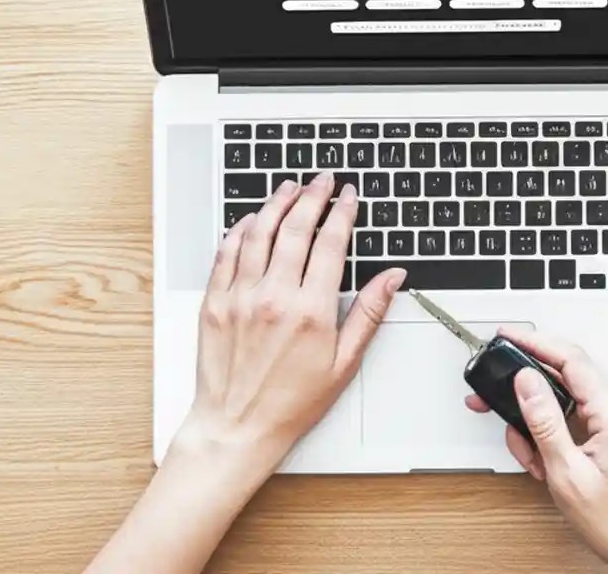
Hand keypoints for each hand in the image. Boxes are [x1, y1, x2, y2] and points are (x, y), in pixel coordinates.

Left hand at [89, 174, 405, 573]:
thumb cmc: (291, 402)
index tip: (348, 196)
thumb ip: (368, 314)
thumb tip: (392, 278)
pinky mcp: (215, 303)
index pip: (331, 243)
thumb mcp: (344, 363)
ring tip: (289, 188)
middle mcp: (274, 298)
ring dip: (276, 204)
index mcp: (312, 311)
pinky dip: (240, 231)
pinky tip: (251, 220)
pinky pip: (226, 254)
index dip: (342, 212)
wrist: (237, 426)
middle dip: (312, 196)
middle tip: (322, 180)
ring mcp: (241, 298)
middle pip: (295, 228)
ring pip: (258, 233)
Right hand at [464, 330, 607, 573]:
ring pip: (567, 394)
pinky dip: (554, 427)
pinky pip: (577, 410)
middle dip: (526, 387)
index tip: (507, 337)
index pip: (570, 359)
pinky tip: (545, 455)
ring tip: (531, 454)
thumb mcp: (567, 473)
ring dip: (539, 417)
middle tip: (493, 397)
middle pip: (566, 372)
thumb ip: (544, 422)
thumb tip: (526, 381)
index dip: (534, 343)